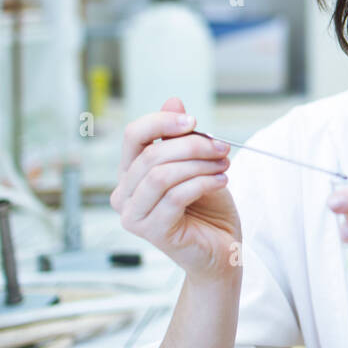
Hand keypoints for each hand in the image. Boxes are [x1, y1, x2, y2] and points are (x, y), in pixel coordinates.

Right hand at [111, 97, 240, 284]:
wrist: (222, 247)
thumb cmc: (207, 207)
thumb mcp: (196, 163)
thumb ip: (180, 137)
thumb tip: (173, 101)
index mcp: (130, 174)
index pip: (133, 135)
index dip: (162, 122)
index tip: (194, 120)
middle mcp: (124, 194)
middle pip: (152, 154)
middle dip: (193, 145)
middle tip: (221, 147)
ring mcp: (134, 216)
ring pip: (162, 174)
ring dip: (199, 164)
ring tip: (224, 165)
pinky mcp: (153, 231)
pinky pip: (176, 196)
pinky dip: (203, 182)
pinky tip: (222, 181)